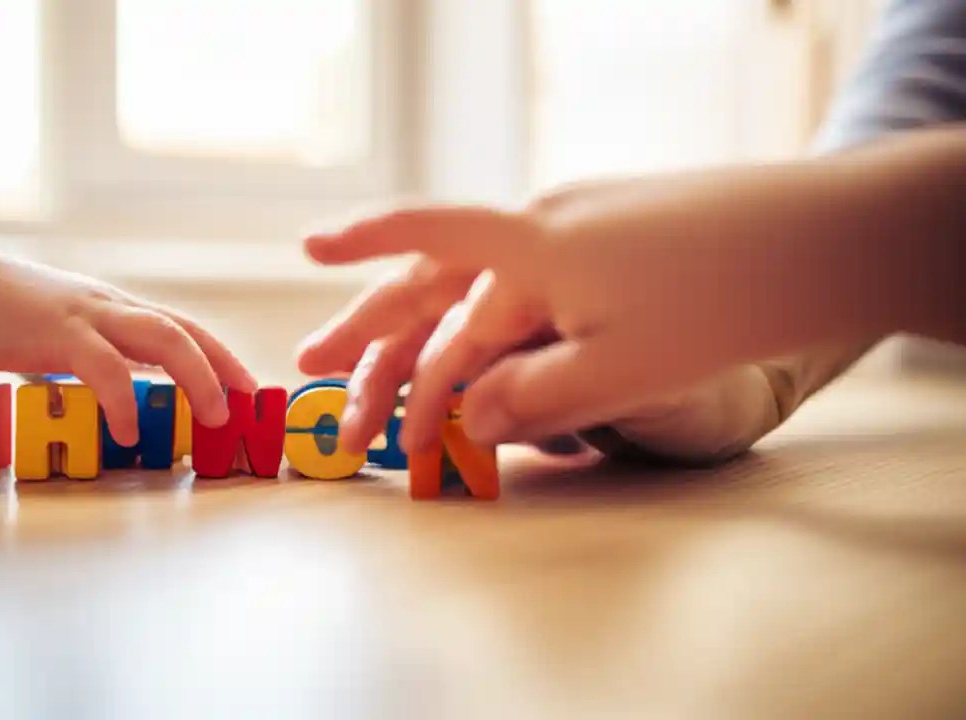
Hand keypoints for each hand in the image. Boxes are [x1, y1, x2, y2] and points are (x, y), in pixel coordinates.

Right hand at [0, 257, 255, 446]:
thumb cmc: (6, 315)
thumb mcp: (65, 332)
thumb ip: (97, 352)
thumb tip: (126, 387)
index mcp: (116, 310)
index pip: (183, 327)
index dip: (220, 356)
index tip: (247, 388)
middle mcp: (112, 308)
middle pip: (186, 330)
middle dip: (223, 367)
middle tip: (245, 405)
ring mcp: (88, 316)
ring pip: (162, 338)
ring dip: (196, 377)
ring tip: (212, 417)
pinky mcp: (58, 332)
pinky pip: (104, 366)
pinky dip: (123, 400)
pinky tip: (127, 431)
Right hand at [296, 164, 898, 458]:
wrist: (824, 243)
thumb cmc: (718, 305)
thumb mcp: (615, 371)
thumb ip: (528, 400)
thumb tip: (466, 421)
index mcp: (532, 248)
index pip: (425, 239)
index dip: (360, 243)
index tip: (305, 248)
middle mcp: (544, 226)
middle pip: (434, 279)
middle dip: (369, 328)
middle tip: (313, 365)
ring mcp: (580, 228)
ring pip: (479, 286)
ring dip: (427, 331)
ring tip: (386, 372)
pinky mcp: (614, 239)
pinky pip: (526, 285)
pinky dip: (484, 324)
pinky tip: (476, 346)